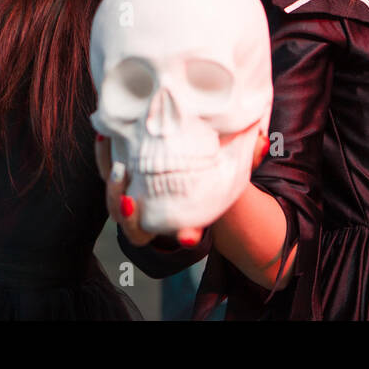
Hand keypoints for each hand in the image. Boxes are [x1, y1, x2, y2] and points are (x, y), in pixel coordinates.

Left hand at [95, 127, 268, 247]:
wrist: (188, 179)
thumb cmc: (212, 176)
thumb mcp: (231, 169)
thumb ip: (248, 158)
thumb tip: (264, 141)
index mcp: (185, 220)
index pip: (185, 235)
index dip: (187, 236)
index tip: (190, 237)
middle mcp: (156, 218)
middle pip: (135, 228)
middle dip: (129, 214)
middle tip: (131, 196)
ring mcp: (135, 202)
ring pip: (113, 203)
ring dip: (110, 183)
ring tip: (113, 154)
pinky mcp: (122, 179)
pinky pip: (106, 172)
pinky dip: (104, 155)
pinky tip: (106, 130)